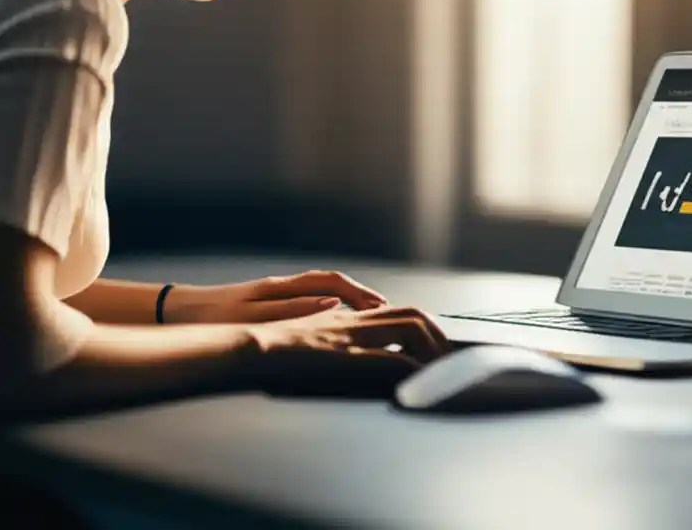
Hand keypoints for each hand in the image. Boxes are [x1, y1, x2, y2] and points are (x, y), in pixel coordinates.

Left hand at [163, 270, 389, 323]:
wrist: (176, 314)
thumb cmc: (211, 320)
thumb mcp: (252, 317)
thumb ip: (294, 310)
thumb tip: (333, 303)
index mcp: (282, 287)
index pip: (333, 281)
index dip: (361, 295)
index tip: (382, 309)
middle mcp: (283, 286)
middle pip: (333, 283)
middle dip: (363, 296)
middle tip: (388, 312)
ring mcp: (276, 294)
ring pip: (323, 291)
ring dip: (349, 302)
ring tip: (370, 317)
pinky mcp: (268, 304)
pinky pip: (311, 301)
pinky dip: (332, 308)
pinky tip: (336, 322)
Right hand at [236, 305, 451, 396]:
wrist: (245, 345)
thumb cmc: (268, 346)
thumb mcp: (306, 337)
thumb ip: (331, 337)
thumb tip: (349, 347)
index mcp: (344, 316)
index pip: (396, 312)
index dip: (421, 326)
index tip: (434, 346)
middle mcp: (352, 319)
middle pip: (411, 313)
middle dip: (436, 335)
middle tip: (447, 359)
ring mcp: (349, 334)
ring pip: (408, 326)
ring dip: (431, 347)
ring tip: (440, 368)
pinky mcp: (342, 354)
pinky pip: (385, 358)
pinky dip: (408, 367)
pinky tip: (419, 379)